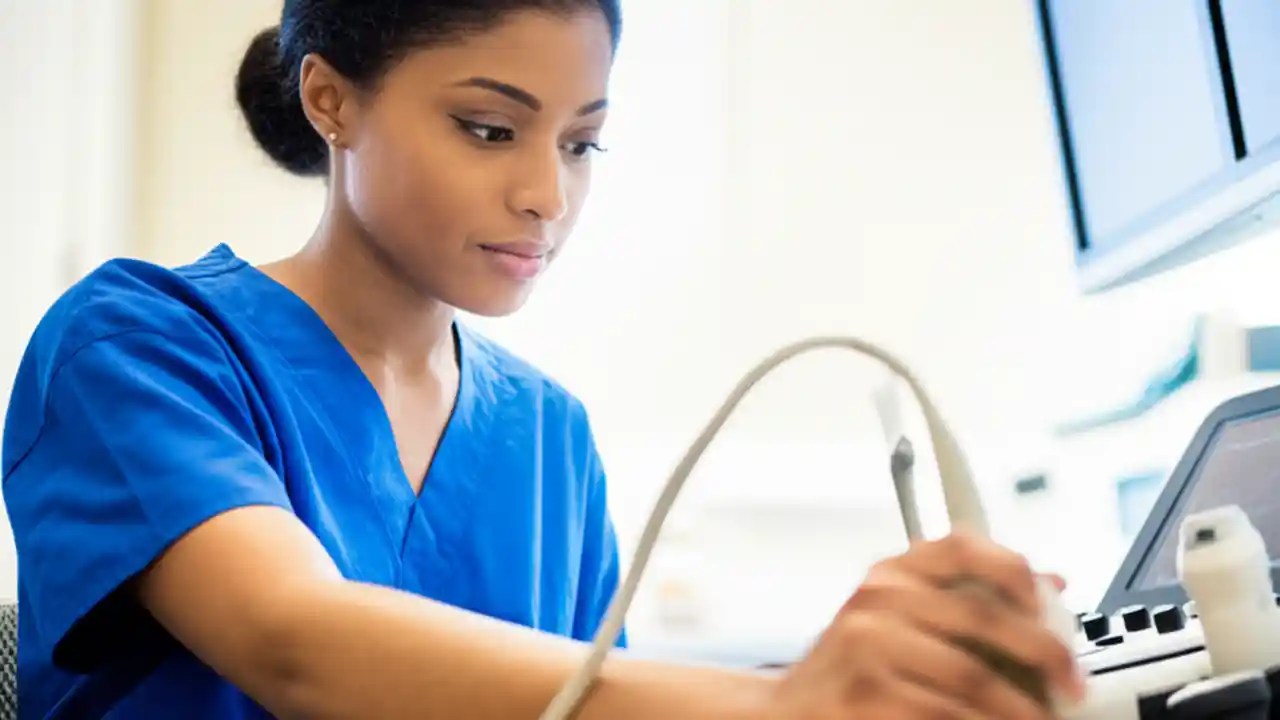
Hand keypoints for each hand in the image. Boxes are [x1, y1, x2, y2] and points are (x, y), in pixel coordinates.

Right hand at [761, 532, 1084, 718]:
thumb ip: (967, 599)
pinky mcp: (867, 696)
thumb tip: (1054, 584)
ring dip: (1022, 709)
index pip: (963, 547)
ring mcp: (868, 646)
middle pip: (983, 617)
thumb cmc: (852, 668)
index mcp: (893, 572)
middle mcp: (879, 598)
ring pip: (973, 678)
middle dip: (1043, 655)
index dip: (1018, 572)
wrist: (786, 712)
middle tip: (1073, 686)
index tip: (1055, 609)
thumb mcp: (900, 620)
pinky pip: (947, 715)